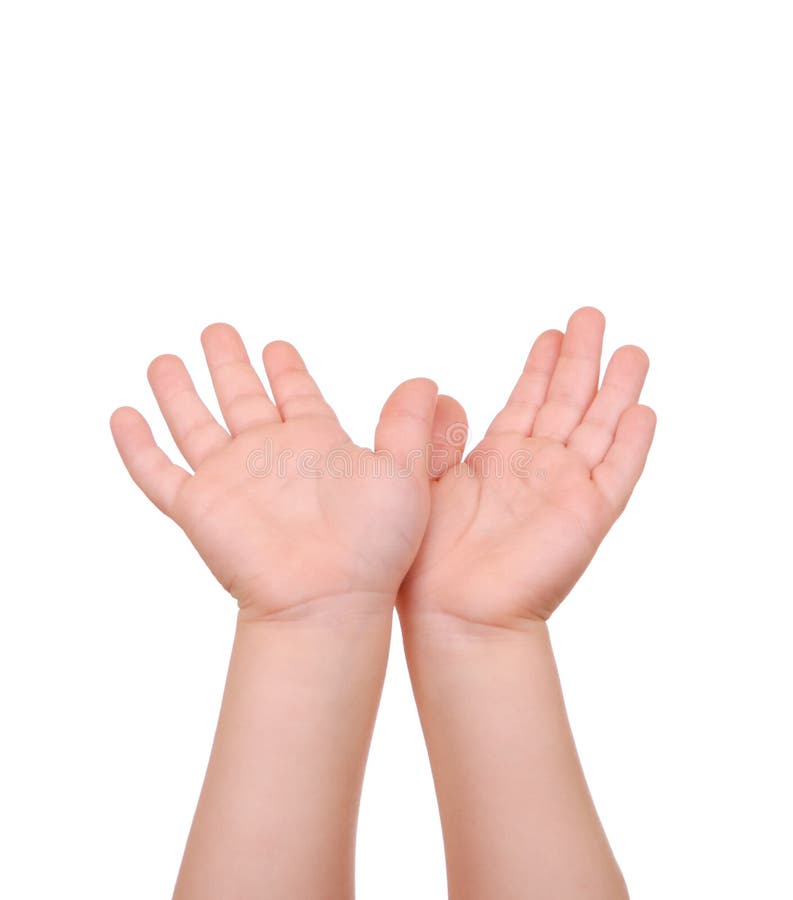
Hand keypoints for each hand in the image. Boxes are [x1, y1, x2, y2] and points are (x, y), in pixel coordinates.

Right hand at [111, 325, 438, 621]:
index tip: (276, 345)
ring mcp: (231, 480)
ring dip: (177, 393)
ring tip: (164, 360)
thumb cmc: (374, 547)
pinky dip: (137, 445)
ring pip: (194, 424)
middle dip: (228, 364)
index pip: (296, 394)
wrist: (328, 601)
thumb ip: (410, 425)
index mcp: (316, 443)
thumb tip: (427, 381)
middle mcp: (269, 455)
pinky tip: (122, 415)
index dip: (285, 369)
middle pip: (240, 397)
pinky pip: (157, 471)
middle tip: (216, 329)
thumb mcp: (403, 473)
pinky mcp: (198, 508)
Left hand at [399, 307, 655, 627]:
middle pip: (569, 402)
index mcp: (500, 458)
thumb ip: (433, 434)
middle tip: (591, 315)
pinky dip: (632, 443)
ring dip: (616, 389)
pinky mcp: (588, 515)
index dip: (543, 366)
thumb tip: (439, 390)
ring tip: (631, 349)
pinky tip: (643, 410)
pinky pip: (617, 472)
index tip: (553, 332)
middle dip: (581, 359)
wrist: (453, 613)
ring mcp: (567, 489)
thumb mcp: (422, 478)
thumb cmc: (429, 557)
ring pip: (600, 427)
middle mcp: (538, 467)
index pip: (529, 399)